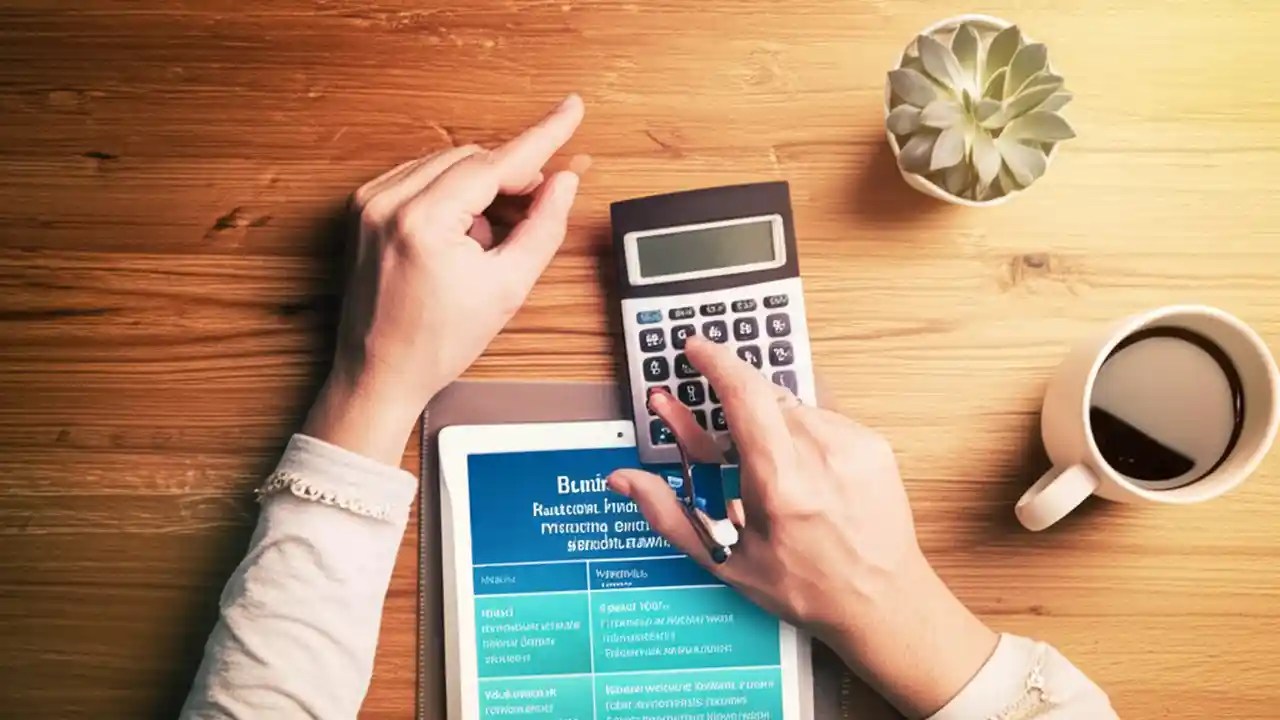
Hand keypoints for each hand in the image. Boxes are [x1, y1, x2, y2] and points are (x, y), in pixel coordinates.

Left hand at [303, 95, 584, 464]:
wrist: (379, 373)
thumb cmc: (435, 343)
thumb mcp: (506, 288)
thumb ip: (543, 227)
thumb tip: (564, 183)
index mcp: (423, 221)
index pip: (496, 161)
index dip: (542, 136)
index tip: (570, 109)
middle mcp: (388, 202)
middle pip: (472, 158)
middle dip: (511, 176)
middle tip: (539, 204)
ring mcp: (369, 203)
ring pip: (447, 165)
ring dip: (479, 189)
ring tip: (489, 239)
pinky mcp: (362, 209)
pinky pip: (420, 178)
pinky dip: (450, 195)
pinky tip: (459, 235)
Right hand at [607, 337, 996, 716]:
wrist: (883, 601)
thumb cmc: (805, 586)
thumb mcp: (726, 559)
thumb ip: (669, 513)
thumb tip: (624, 480)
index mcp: (779, 481)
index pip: (744, 393)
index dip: (715, 361)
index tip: (694, 347)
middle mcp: (819, 452)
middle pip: (763, 398)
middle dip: (734, 407)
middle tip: (718, 436)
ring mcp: (852, 444)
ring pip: (793, 407)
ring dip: (770, 426)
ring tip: (773, 478)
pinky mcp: (873, 443)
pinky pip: (823, 419)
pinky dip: (803, 437)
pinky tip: (806, 477)